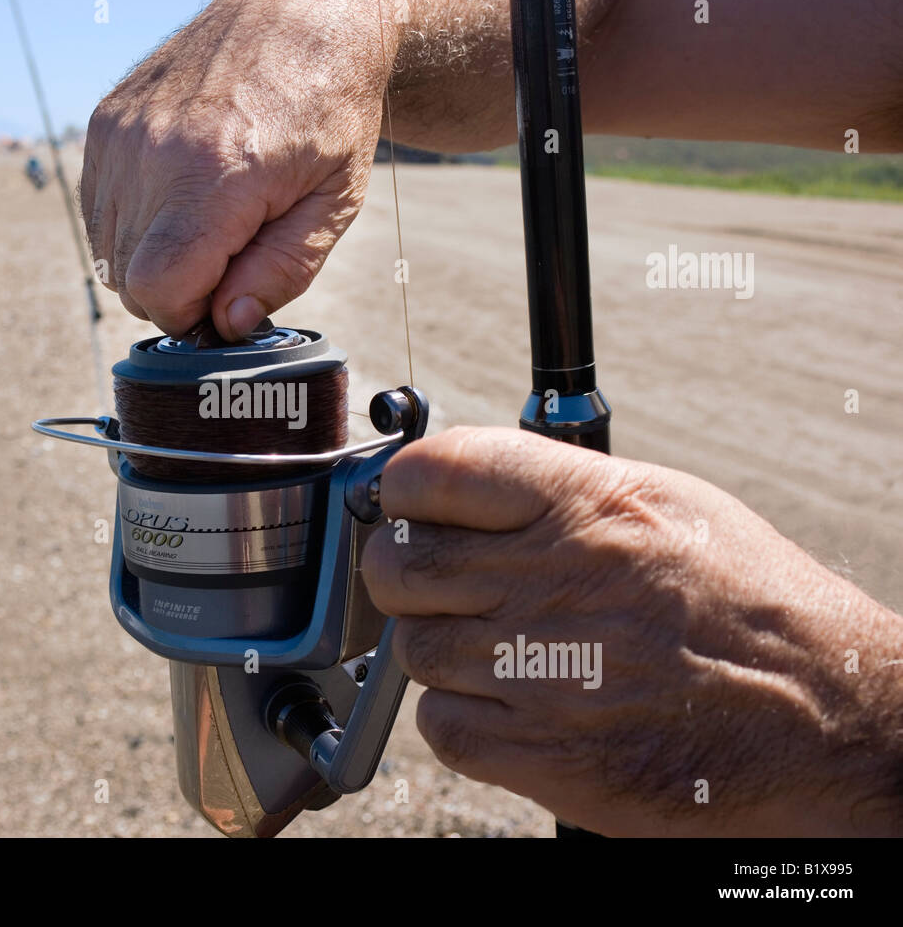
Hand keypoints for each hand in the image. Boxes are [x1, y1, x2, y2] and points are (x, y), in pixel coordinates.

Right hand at [78, 0, 389, 339]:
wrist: (299, 12)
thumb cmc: (328, 105)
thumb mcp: (333, 201)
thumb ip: (281, 271)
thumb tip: (228, 323)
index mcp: (215, 175)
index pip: (158, 288)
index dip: (191, 314)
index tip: (226, 299)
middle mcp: (153, 152)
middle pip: (128, 280)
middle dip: (176, 292)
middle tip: (227, 259)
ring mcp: (121, 134)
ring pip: (108, 251)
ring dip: (152, 260)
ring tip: (208, 224)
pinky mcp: (105, 122)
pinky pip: (99, 210)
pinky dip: (134, 224)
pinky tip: (182, 199)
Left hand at [361, 427, 902, 835]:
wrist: (826, 719)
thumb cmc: (752, 606)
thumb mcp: (668, 505)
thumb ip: (561, 491)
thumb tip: (471, 486)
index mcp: (584, 505)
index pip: (433, 471)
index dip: (406, 489)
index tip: (413, 506)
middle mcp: (551, 580)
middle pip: (398, 566)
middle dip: (405, 573)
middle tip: (441, 585)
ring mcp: (540, 671)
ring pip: (412, 649)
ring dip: (440, 650)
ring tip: (501, 651)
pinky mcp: (542, 753)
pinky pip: (439, 725)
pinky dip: (461, 718)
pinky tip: (511, 705)